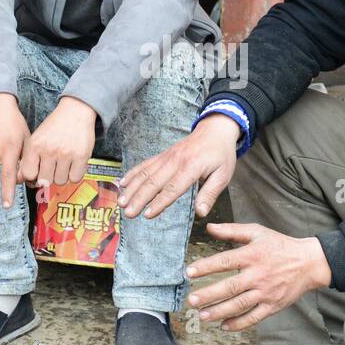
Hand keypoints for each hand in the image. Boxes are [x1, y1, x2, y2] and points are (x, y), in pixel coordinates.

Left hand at [20, 96, 96, 187]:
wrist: (75, 111)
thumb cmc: (55, 127)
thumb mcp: (37, 138)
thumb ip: (30, 158)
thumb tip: (26, 180)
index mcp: (35, 145)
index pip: (28, 174)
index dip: (33, 178)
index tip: (37, 175)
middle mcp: (49, 149)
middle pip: (44, 181)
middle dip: (48, 177)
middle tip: (52, 169)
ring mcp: (65, 153)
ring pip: (60, 181)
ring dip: (62, 176)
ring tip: (63, 165)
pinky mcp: (81, 156)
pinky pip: (75, 178)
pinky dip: (74, 175)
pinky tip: (73, 166)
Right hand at [118, 113, 238, 219]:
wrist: (215, 129)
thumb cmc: (221, 154)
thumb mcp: (223, 175)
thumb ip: (210, 194)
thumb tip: (201, 213)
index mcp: (191, 167)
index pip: (173, 188)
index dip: (159, 202)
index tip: (148, 215)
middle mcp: (175, 161)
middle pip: (153, 182)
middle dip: (139, 198)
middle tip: (127, 213)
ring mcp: (167, 157)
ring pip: (145, 173)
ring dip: (132, 188)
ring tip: (121, 202)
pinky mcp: (163, 155)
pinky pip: (145, 164)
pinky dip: (132, 174)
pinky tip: (122, 183)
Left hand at [185, 223, 331, 330]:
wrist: (309, 263)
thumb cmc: (280, 246)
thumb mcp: (258, 232)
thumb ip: (232, 230)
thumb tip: (209, 227)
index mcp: (252, 255)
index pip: (225, 261)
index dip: (206, 266)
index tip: (189, 272)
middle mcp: (258, 275)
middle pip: (230, 287)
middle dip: (209, 294)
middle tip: (191, 300)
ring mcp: (266, 292)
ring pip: (240, 304)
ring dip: (219, 311)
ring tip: (202, 316)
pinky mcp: (273, 305)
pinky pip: (254, 317)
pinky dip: (239, 323)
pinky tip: (224, 326)